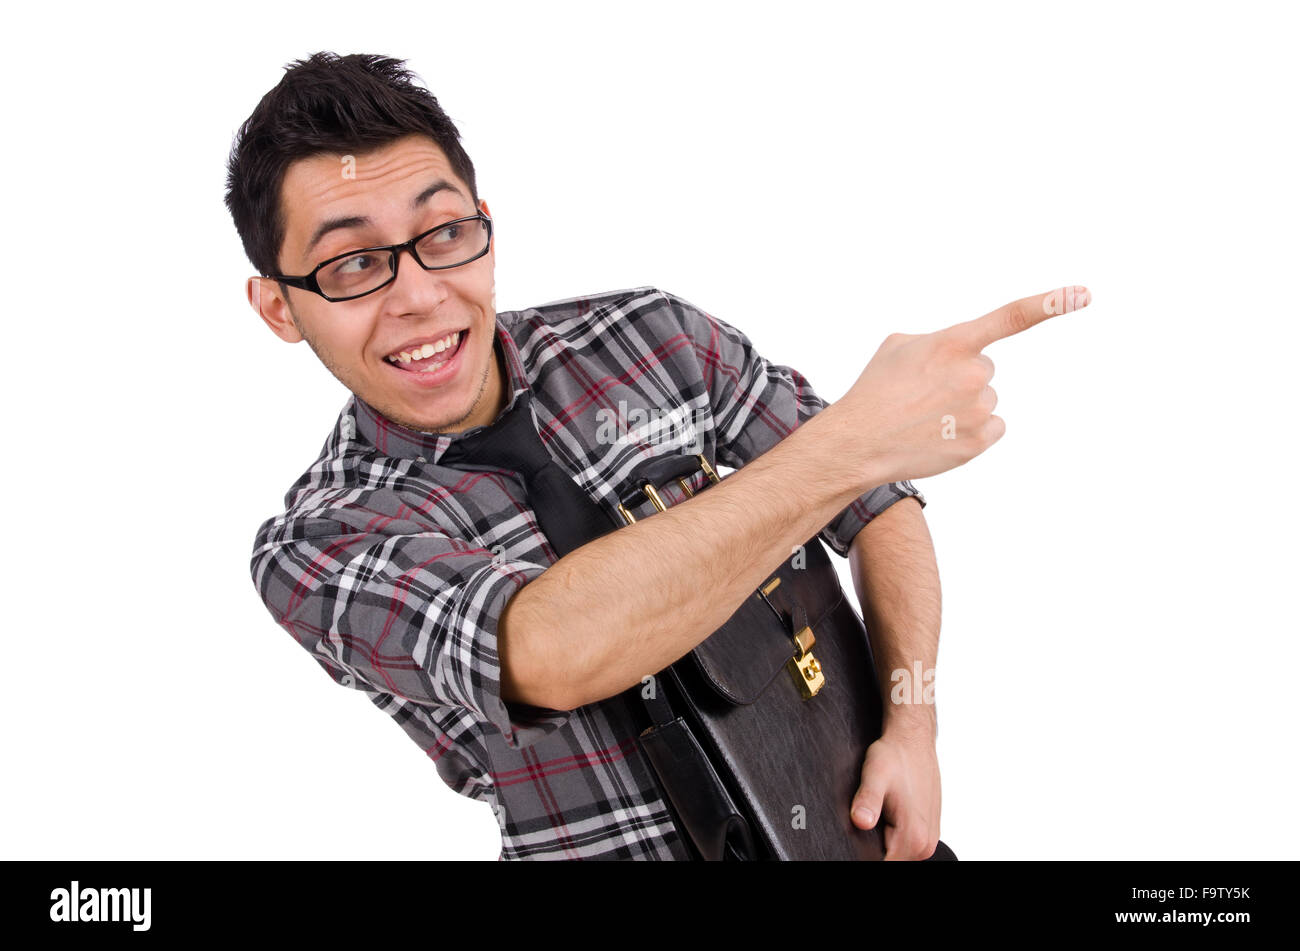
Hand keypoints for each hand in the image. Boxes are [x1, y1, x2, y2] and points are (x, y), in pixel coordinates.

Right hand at [838, 285, 1091, 486]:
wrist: (859, 442)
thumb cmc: (875, 389)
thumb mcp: (899, 346)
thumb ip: (940, 339)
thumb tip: (962, 351)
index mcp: (954, 342)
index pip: (1012, 317)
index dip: (1051, 303)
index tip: (1083, 294)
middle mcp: (974, 373)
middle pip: (984, 368)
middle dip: (960, 377)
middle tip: (923, 393)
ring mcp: (980, 409)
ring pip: (985, 400)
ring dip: (961, 406)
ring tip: (924, 417)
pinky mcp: (982, 441)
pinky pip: (991, 426)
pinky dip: (970, 431)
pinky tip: (939, 434)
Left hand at [850, 729, 942, 860]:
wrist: (913, 740)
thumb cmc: (895, 755)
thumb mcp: (875, 775)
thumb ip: (868, 800)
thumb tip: (861, 821)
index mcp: (914, 836)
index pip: (882, 864)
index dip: (864, 855)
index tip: (861, 830)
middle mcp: (926, 843)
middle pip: (890, 860)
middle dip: (873, 846)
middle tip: (867, 815)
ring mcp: (929, 839)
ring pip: (897, 854)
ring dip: (883, 839)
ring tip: (878, 811)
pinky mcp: (927, 831)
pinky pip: (905, 844)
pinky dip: (893, 834)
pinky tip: (886, 813)